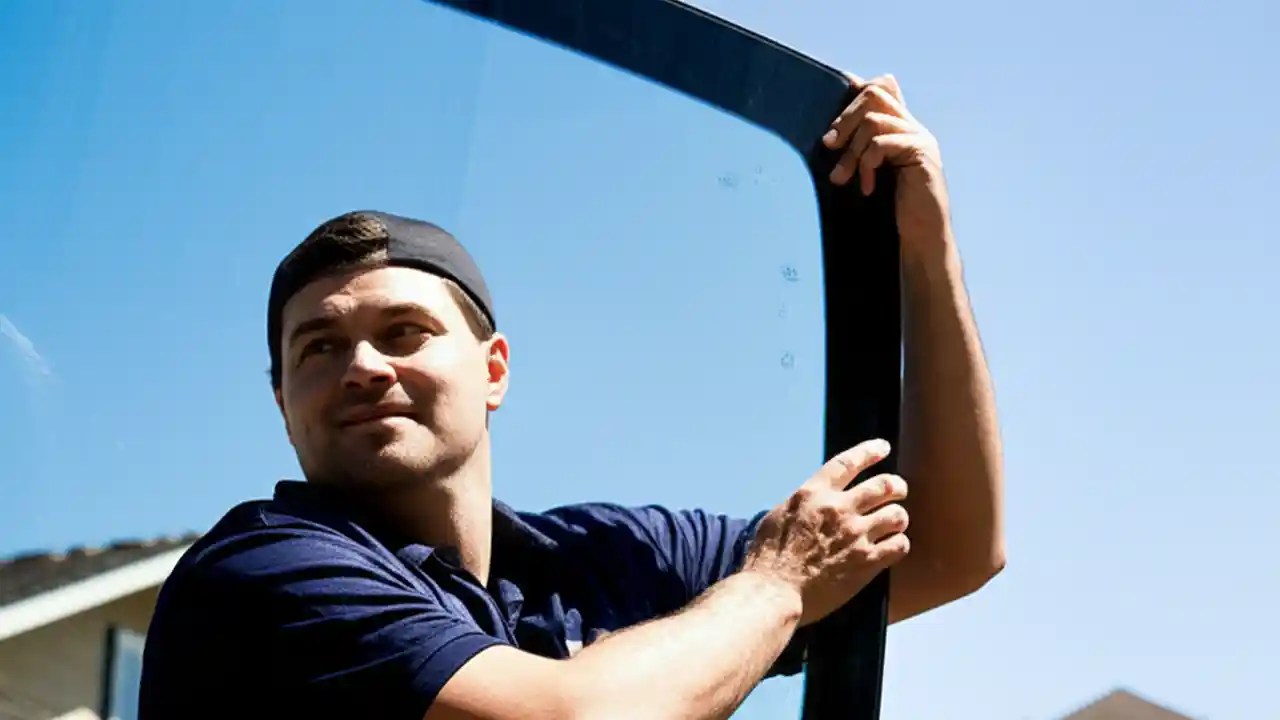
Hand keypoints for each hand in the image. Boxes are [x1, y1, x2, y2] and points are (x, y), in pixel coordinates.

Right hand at [742, 439, 909, 626]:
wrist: (773, 591)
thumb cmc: (768, 557)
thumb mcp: (779, 515)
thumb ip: (804, 504)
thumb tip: (816, 501)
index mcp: (813, 493)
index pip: (849, 462)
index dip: (869, 451)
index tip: (882, 447)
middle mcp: (838, 508)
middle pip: (884, 485)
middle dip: (896, 486)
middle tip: (898, 490)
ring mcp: (855, 534)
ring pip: (897, 514)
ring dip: (898, 517)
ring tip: (895, 523)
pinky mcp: (866, 562)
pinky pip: (900, 545)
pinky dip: (899, 544)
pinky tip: (893, 547)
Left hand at [822, 73, 951, 259]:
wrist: (921, 238)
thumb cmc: (891, 211)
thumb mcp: (867, 174)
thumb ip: (855, 151)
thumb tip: (827, 136)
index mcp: (899, 127)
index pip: (881, 86)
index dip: (855, 91)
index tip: (834, 116)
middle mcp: (912, 126)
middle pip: (874, 93)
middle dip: (845, 118)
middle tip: (829, 146)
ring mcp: (920, 138)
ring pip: (873, 119)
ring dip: (851, 150)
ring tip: (842, 178)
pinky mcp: (922, 153)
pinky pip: (881, 144)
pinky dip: (867, 164)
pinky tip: (867, 187)